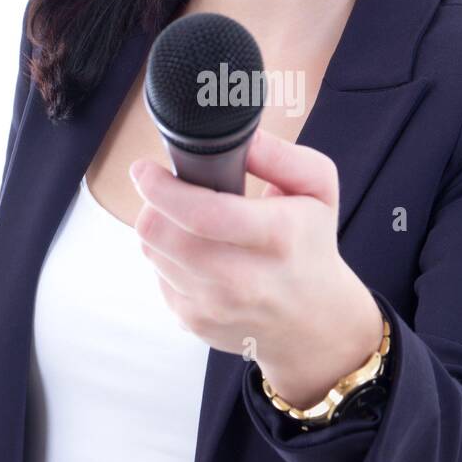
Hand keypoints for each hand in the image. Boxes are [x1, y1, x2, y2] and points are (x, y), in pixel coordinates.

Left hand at [128, 126, 384, 408]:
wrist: (315, 321)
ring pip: (152, 253)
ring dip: (160, 228)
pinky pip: (157, 276)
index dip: (161, 188)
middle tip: (168, 190)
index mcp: (276, 237)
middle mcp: (243, 279)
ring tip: (189, 222)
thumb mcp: (317, 187)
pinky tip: (198, 255)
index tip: (144, 168)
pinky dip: (168, 258)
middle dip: (153, 203)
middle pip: (161, 234)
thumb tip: (237, 139)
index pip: (202, 214)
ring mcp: (215, 306)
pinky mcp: (194, 322)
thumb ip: (278, 155)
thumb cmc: (311, 243)